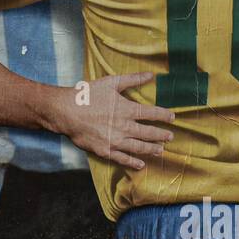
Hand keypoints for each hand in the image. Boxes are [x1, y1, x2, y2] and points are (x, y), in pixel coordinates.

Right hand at [44, 73, 174, 169]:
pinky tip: (141, 164)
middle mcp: (124, 127)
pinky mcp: (105, 150)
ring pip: (138, 147)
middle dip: (161, 135)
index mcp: (126, 109)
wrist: (66, 112)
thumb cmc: (87, 95)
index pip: (151, 114)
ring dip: (151, 149)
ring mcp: (115, 140)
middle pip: (148, 133)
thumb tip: (151, 75)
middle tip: (171, 137)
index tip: (173, 118)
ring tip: (161, 150)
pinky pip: (122, 158)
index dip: (164, 115)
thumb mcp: (111, 82)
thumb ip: (132, 79)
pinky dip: (133, 162)